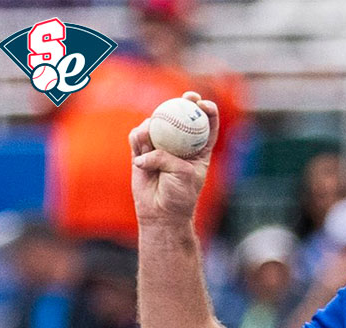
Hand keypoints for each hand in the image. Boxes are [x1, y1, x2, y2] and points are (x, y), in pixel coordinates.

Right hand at [129, 91, 218, 228]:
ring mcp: (160, 145)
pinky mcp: (141, 151)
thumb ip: (169, 157)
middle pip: (182, 116)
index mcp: (198, 150)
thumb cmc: (179, 195)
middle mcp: (180, 145)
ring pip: (156, 123)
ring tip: (151, 138)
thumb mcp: (183, 174)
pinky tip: (140, 148)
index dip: (208, 112)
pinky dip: (139, 138)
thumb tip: (149, 144)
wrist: (160, 212)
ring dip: (155, 124)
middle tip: (187, 97)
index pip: (206, 126)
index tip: (206, 105)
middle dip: (186, 101)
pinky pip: (137, 136)